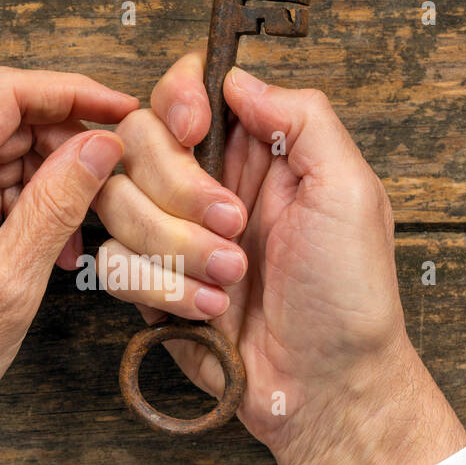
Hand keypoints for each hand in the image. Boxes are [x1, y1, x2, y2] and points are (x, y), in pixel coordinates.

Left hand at [0, 66, 137, 446]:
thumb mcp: (7, 286)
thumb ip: (55, 206)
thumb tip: (100, 145)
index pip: (4, 94)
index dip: (71, 92)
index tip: (122, 111)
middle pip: (3, 119)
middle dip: (66, 142)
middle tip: (117, 178)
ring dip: (48, 179)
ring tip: (85, 228)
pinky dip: (21, 203)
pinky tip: (52, 242)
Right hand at [99, 52, 465, 464]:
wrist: (324, 386)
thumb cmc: (349, 295)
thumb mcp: (350, 191)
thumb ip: (302, 117)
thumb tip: (238, 78)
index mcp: (256, 153)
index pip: (187, 93)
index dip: (176, 100)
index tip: (195, 130)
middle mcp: (207, 186)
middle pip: (136, 141)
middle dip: (179, 187)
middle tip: (234, 224)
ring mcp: (173, 235)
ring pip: (117, 203)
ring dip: (177, 246)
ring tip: (232, 279)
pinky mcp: (150, 285)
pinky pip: (114, 265)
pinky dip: (162, 289)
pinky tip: (209, 310)